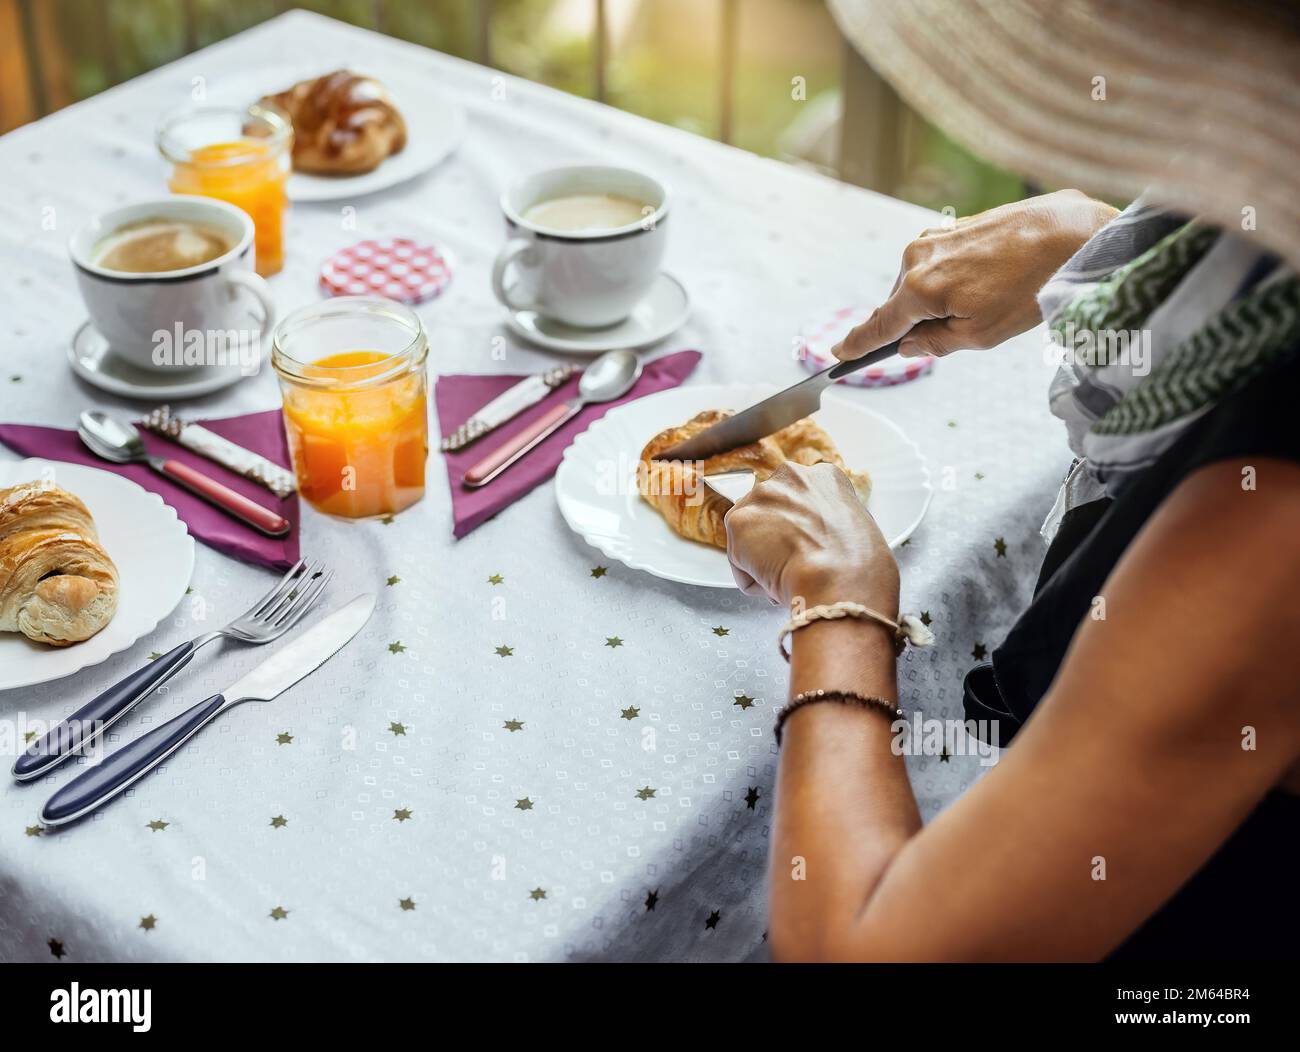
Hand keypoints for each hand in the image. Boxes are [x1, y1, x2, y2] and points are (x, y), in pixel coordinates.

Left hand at [724, 461, 898, 612]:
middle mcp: (790, 476)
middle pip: (771, 513)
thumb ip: (831, 524)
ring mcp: (761, 496)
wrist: (839, 580)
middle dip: (777, 540)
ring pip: (752, 538)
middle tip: (797, 564)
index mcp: (825, 476)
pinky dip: (754, 581)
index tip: (811, 548)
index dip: (803, 530)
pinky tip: (776, 583)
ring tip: (791, 575)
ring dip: (764, 562)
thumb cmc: (860, 568)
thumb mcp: (859, 530)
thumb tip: (819, 543)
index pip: (800, 500)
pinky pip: (740, 563)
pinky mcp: (738, 521)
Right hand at [833, 189, 1117, 360]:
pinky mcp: (952, 226)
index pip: (878, 326)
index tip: (839, 353)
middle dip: (916, 322)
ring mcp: (933, 238)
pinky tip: (986, 281)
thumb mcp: (981, 335)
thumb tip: (909, 343)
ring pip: (919, 283)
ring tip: (985, 302)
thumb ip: (935, 343)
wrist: (1070, 233)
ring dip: (937, 299)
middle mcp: (916, 260)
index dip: (857, 344)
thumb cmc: (1029, 288)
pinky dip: (950, 279)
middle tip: (957, 332)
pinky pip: (937, 263)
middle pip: (900, 304)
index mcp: (918, 290)